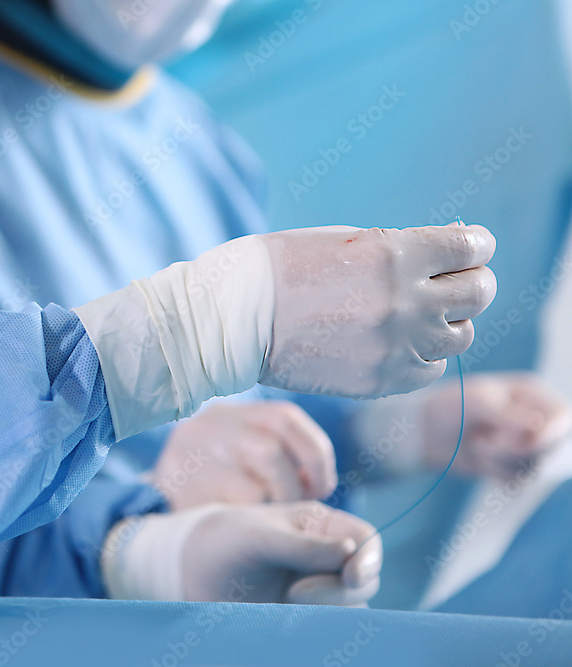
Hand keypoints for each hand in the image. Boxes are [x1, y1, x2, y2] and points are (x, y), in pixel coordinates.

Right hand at [73, 223, 494, 440]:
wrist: (235, 322)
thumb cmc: (282, 269)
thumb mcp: (346, 240)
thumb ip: (404, 247)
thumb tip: (455, 250)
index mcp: (395, 254)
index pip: (474, 248)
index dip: (471, 245)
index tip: (460, 248)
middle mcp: (405, 301)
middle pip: (479, 292)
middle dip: (467, 281)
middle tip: (445, 281)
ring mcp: (395, 345)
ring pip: (462, 335)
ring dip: (445, 322)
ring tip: (414, 316)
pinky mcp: (381, 379)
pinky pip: (431, 369)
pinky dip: (422, 356)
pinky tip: (395, 344)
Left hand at [101, 502, 381, 605]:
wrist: (189, 572)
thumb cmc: (223, 540)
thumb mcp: (260, 537)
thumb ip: (304, 546)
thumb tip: (353, 552)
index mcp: (318, 524)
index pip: (367, 539)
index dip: (369, 559)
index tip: (352, 576)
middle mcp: (325, 554)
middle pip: (365, 577)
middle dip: (341, 589)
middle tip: (295, 593)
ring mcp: (317, 585)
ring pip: (352, 605)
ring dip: (329, 608)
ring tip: (286, 601)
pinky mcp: (304, 613)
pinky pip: (330, 623)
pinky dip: (319, 624)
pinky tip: (290, 617)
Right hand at [152, 401, 336, 508]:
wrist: (156, 499)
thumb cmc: (214, 480)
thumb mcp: (241, 450)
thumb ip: (279, 454)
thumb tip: (320, 483)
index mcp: (234, 412)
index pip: (287, 418)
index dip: (316, 456)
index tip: (322, 487)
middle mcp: (212, 425)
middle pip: (270, 450)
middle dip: (294, 487)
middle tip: (296, 509)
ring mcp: (193, 454)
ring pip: (249, 484)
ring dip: (272, 506)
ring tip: (270, 519)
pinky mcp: (180, 485)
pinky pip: (230, 509)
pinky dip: (249, 520)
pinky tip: (246, 526)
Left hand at [421, 372, 571, 478]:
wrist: (426, 431)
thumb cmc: (451, 406)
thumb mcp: (478, 402)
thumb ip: (508, 414)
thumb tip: (537, 423)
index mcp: (533, 395)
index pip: (562, 417)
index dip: (552, 432)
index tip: (532, 442)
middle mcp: (537, 419)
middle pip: (554, 446)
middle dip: (519, 449)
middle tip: (487, 442)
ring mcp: (528, 444)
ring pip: (536, 465)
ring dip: (502, 459)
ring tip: (477, 443)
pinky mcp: (516, 465)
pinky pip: (520, 478)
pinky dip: (497, 470)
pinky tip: (479, 456)